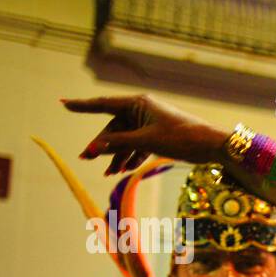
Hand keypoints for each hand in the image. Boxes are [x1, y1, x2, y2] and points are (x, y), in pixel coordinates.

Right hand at [61, 94, 227, 174]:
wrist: (212, 146)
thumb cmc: (182, 138)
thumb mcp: (147, 141)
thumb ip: (120, 143)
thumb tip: (94, 147)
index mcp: (138, 103)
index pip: (103, 104)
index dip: (83, 106)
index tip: (63, 104)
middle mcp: (142, 109)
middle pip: (114, 127)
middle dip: (102, 144)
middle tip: (86, 158)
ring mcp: (150, 122)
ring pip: (126, 138)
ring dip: (117, 154)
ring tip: (107, 172)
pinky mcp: (158, 135)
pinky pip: (138, 144)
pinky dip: (131, 156)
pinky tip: (123, 170)